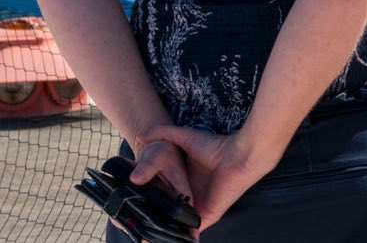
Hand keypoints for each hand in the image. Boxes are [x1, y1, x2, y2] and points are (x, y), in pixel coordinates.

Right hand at [138, 123, 283, 232]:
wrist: (238, 155)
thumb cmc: (215, 146)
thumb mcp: (183, 137)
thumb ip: (162, 134)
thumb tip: (140, 136)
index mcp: (184, 181)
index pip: (162, 195)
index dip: (146, 199)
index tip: (127, 205)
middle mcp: (189, 197)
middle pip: (168, 212)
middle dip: (152, 220)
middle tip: (130, 226)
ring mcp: (198, 208)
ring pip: (177, 224)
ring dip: (162, 231)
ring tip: (142, 238)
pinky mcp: (206, 216)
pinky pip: (190, 233)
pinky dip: (178, 238)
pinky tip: (160, 242)